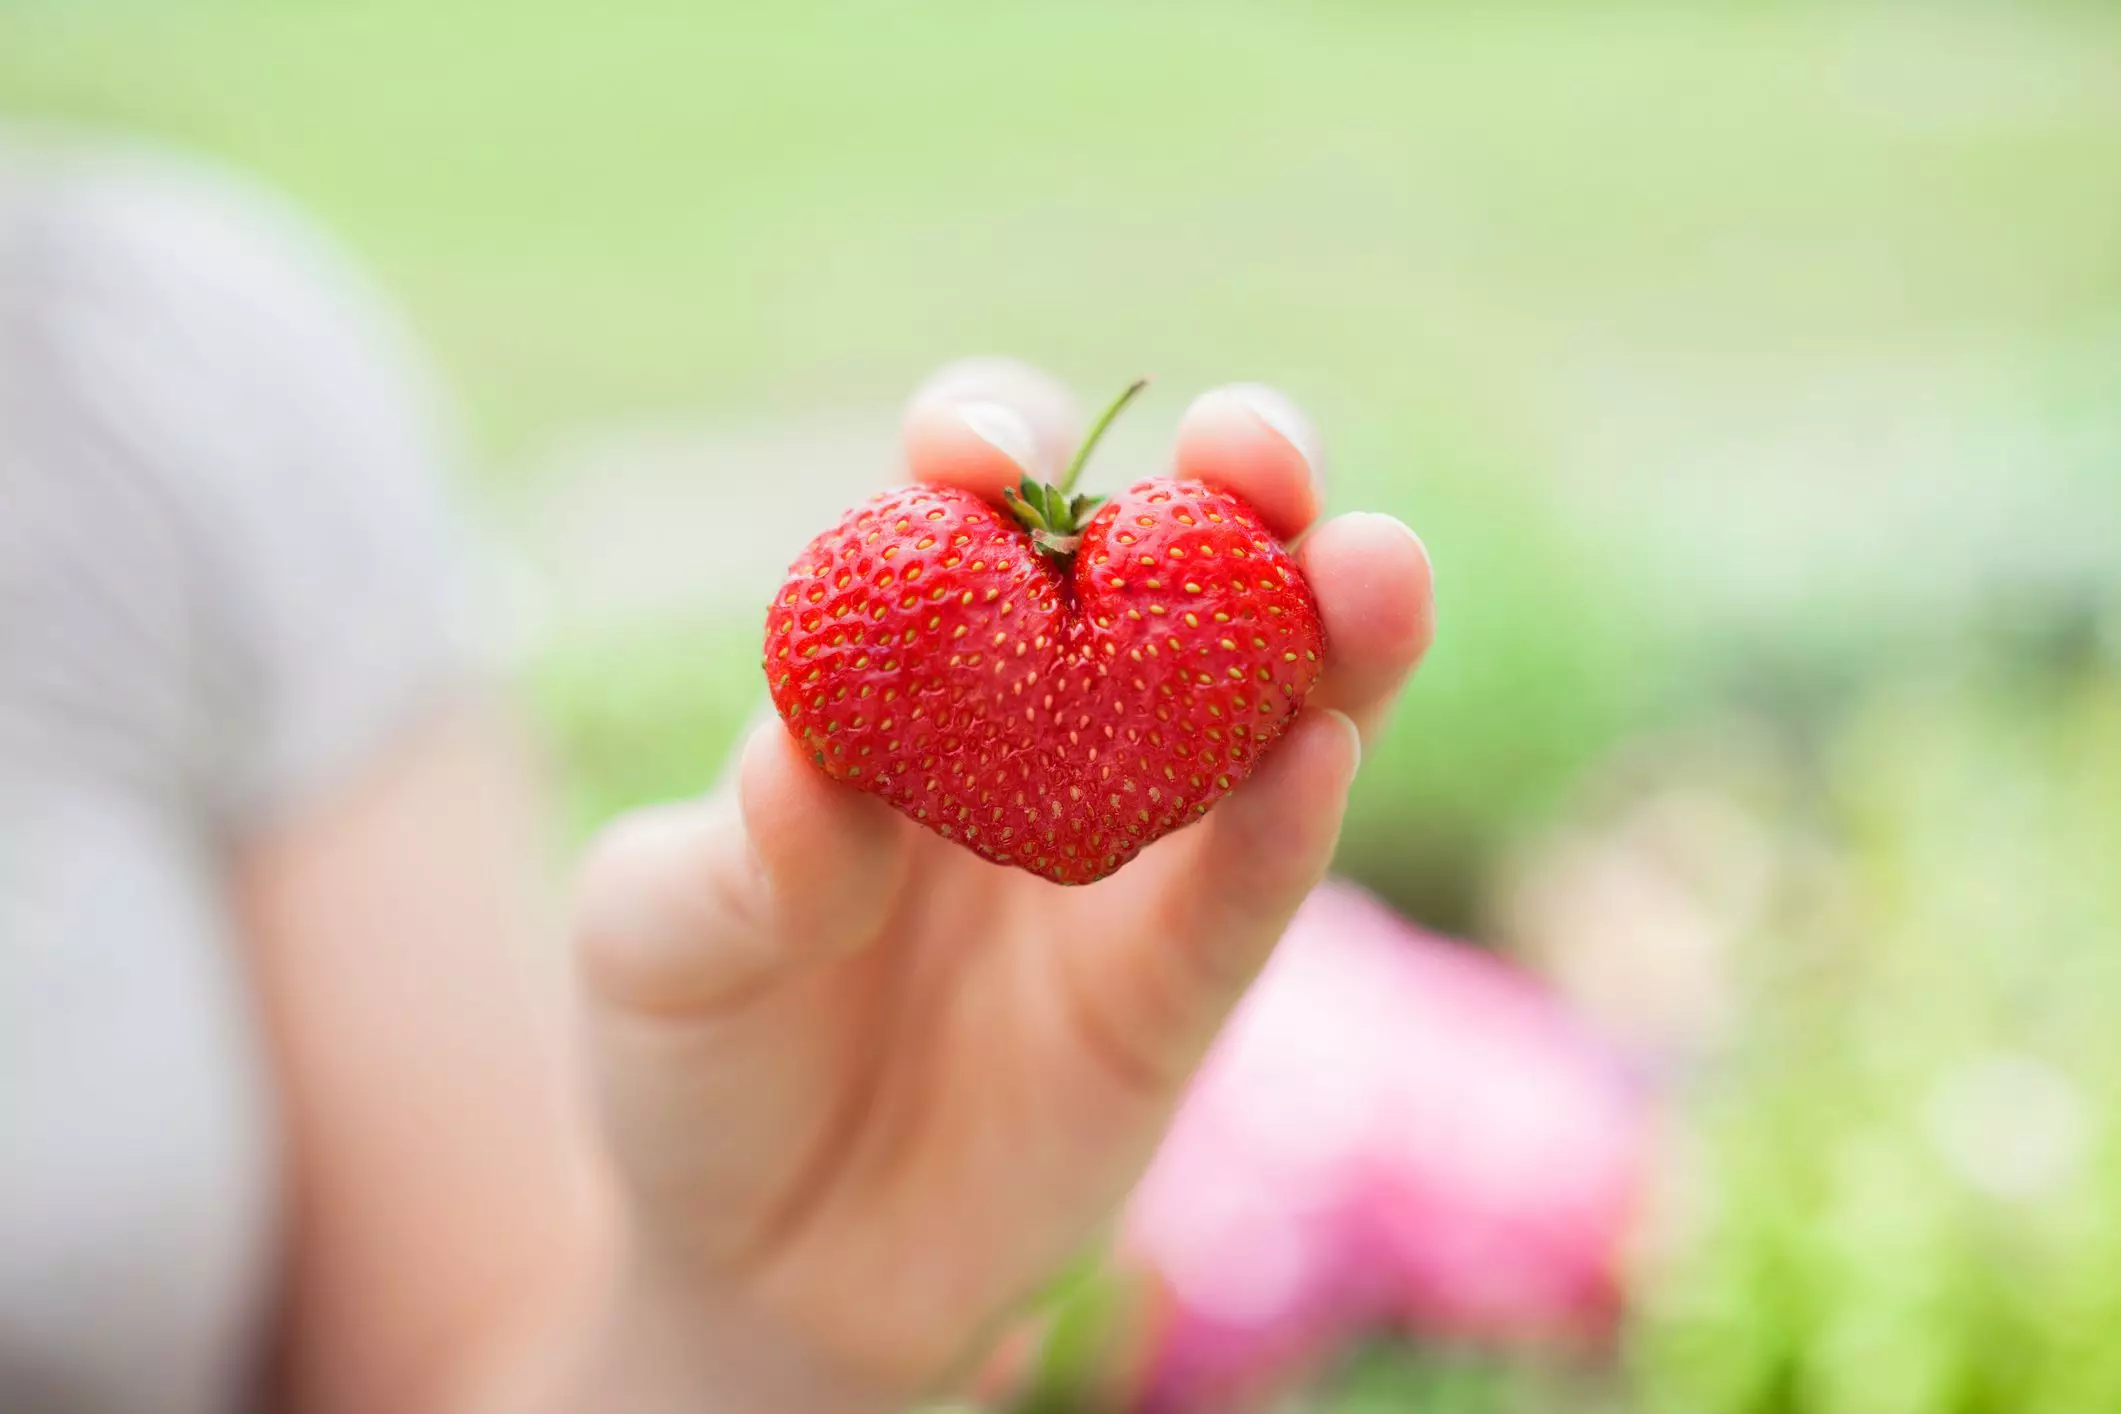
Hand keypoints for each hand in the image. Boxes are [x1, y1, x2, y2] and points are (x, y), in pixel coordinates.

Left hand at [571, 360, 1435, 1409]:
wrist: (764, 1265)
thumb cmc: (696, 1052)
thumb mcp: (661, 944)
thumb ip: (736, 860)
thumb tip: (808, 765)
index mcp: (908, 667)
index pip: (973, 514)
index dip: (994, 451)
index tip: (982, 461)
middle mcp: (1047, 732)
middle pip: (1166, 572)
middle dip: (1226, 489)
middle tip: (1254, 450)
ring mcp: (1132, 857)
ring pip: (1263, 715)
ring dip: (1328, 631)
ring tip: (1374, 566)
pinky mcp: (1175, 993)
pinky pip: (1241, 903)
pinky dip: (1285, 831)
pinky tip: (1320, 758)